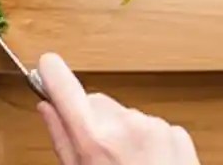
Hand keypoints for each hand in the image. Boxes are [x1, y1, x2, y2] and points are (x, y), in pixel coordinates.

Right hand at [36, 53, 200, 163]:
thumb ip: (62, 138)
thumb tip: (47, 109)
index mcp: (95, 139)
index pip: (62, 82)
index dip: (51, 73)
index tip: (46, 67)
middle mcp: (126, 125)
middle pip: (95, 100)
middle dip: (92, 119)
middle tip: (98, 152)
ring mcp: (154, 126)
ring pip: (123, 114)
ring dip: (121, 132)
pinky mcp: (175, 132)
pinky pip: (149, 125)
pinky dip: (146, 140)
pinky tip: (147, 164)